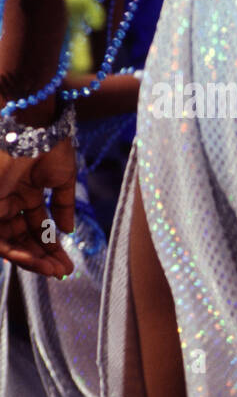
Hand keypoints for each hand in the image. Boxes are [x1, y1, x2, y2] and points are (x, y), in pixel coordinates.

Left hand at [0, 138, 77, 276]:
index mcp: (26, 191)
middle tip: (62, 271)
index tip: (67, 262)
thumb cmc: (49, 144)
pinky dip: (16, 253)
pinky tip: (37, 260)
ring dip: (31, 260)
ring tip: (54, 270)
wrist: (33, 126)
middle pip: (22, 239)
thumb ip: (64, 206)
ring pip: (9, 243)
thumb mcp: (63, 178)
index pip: (36, 227)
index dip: (51, 246)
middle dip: (42, 258)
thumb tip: (67, 231)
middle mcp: (9, 200)